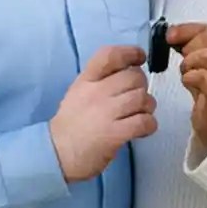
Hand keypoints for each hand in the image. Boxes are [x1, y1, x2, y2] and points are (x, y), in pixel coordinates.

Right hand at [49, 45, 157, 182]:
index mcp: (86, 79)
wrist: (57, 154)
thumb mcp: (78, 92)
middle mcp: (96, 92)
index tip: (140, 58)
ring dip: (148, 107)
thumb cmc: (71, 124)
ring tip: (140, 114)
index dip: (130, 53)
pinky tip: (141, 130)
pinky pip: (144, 121)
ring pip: (142, 98)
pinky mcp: (115, 134)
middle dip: (142, 86)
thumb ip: (100, 80)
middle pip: (134, 77)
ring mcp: (106, 113)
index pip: (110, 55)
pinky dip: (149, 125)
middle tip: (136, 99)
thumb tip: (129, 73)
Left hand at [168, 22, 206, 151]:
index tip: (170, 35)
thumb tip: (172, 33)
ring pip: (205, 55)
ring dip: (188, 63)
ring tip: (187, 74)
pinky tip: (189, 85)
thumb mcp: (203, 64)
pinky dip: (188, 78)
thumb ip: (192, 46)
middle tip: (183, 61)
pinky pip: (200, 76)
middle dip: (188, 47)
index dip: (186, 29)